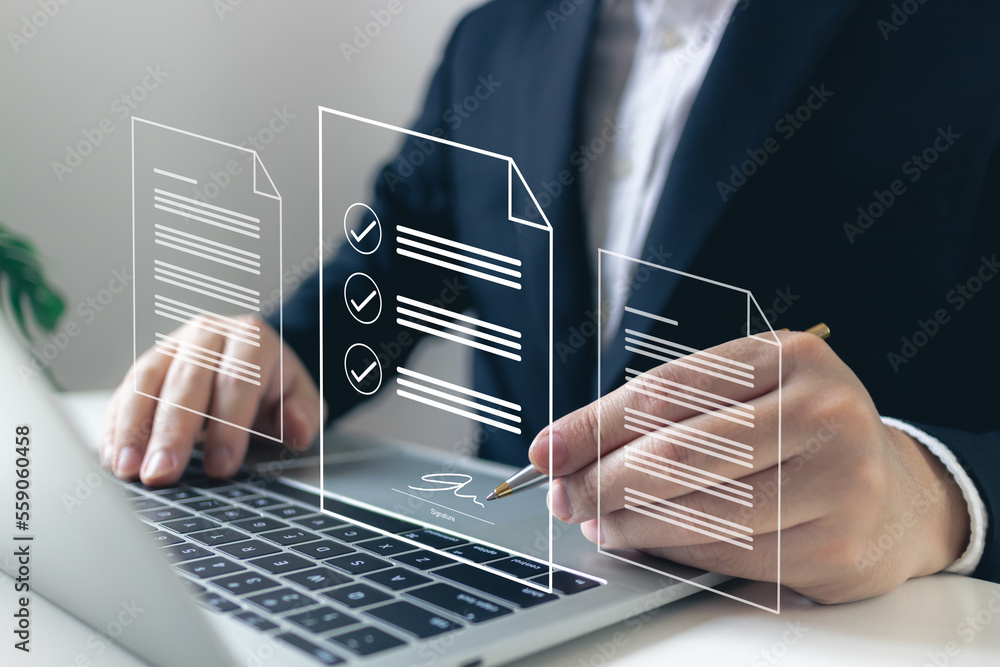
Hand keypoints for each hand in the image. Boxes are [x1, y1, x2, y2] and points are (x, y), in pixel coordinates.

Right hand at [101, 315, 322, 485]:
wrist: (252, 361)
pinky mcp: (145, 367)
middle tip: (163, 473)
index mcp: (251, 339)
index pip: (237, 382)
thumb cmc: (274, 386)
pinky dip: (115, 427)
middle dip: (173, 432)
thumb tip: (298, 428)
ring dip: (134, 430)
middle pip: (186, 383)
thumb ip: (305, 414)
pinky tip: (113, 457)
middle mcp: (207, 336)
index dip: (228, 427)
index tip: (222, 467)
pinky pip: (123, 394)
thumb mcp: (300, 397)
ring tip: (129, 469)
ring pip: (146, 384)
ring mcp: (171, 348)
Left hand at [529, 332, 969, 602]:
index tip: (547, 450)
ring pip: (698, 511)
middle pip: (679, 453)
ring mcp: (836, 482)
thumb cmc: (801, 434)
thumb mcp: (750, 393)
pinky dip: (670, 550)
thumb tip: (570, 450)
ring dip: (628, 523)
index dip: (594, 424)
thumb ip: (672, 411)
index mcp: (789, 356)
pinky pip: (725, 555)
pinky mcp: (835, 547)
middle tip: (564, 495)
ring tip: (597, 521)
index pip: (668, 390)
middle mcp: (821, 412)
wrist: (897, 493)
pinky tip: (645, 541)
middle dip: (602, 481)